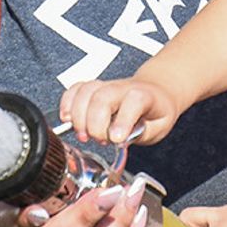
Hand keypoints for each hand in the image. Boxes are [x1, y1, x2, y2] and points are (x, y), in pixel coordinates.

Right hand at [0, 173, 150, 226]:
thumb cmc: (11, 208)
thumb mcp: (5, 189)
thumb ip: (23, 174)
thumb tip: (44, 142)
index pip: (7, 226)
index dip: (22, 221)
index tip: (38, 212)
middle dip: (90, 216)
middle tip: (116, 191)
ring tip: (134, 198)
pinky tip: (139, 219)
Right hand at [58, 77, 181, 145]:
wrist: (155, 90)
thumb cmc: (156, 110)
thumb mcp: (159, 127)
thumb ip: (142, 134)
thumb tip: (121, 140)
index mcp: (144, 96)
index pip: (133, 101)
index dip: (123, 120)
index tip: (116, 139)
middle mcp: (122, 88)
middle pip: (103, 97)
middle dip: (95, 123)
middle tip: (99, 140)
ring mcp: (105, 86)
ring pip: (85, 91)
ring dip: (79, 116)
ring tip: (83, 134)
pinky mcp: (92, 88)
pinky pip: (74, 89)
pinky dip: (66, 104)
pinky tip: (68, 119)